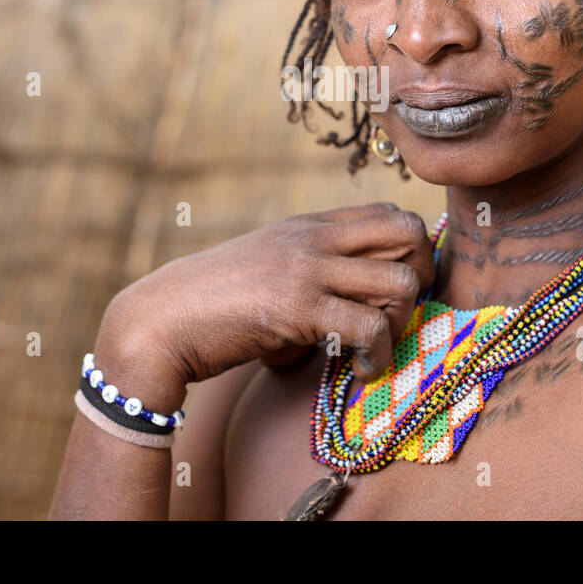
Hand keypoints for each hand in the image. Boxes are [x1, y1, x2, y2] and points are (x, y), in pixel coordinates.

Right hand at [101, 202, 435, 391]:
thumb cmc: (210, 306)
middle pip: (409, 232)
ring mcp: (307, 269)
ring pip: (400, 281)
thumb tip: (353, 321)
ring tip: (376, 349)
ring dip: (401, 323)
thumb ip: (312, 278)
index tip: (395, 290)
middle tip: (400, 314)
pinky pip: (370, 327)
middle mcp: (314, 237)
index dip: (409, 251)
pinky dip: (377, 356)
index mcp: (308, 225)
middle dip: (423, 275)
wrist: (159, 322)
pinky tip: (359, 371)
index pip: (388, 213)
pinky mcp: (298, 309)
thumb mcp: (267, 271)